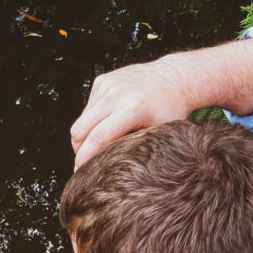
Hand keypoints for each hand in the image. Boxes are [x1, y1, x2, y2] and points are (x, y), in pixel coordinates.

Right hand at [69, 39, 252, 168]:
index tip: (79, 172)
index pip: (97, 137)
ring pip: (81, 120)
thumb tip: (114, 174)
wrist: (174, 78)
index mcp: (132, 108)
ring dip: (85, 136)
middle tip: (85, 163)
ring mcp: (107, 85)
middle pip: (80, 129)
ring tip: (100, 145)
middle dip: (78, 150)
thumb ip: (136, 150)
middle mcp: (116, 94)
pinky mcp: (102, 81)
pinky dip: (92, 121)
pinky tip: (109, 123)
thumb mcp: (159, 134)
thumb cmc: (170, 111)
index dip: (85, 157)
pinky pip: (88, 108)